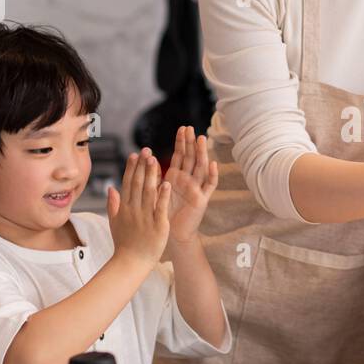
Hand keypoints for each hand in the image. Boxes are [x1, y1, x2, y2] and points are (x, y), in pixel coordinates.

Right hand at [107, 147, 170, 266]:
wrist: (131, 263)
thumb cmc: (124, 244)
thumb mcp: (114, 223)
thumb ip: (113, 204)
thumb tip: (110, 188)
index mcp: (124, 208)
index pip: (128, 184)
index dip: (131, 168)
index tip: (135, 154)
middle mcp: (133, 210)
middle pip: (137, 184)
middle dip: (142, 166)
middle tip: (147, 150)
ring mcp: (145, 217)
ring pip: (148, 192)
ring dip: (151, 175)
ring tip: (155, 159)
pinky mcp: (158, 225)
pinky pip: (160, 207)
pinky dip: (163, 195)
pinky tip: (166, 182)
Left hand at [163, 126, 217, 241]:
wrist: (171, 235)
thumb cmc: (163, 214)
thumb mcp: (157, 192)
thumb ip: (155, 176)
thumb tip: (150, 159)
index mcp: (177, 177)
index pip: (180, 155)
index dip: (181, 143)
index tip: (182, 128)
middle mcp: (188, 180)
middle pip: (191, 158)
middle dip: (191, 143)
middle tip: (190, 128)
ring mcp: (197, 188)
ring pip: (201, 167)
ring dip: (202, 153)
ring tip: (202, 139)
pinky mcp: (202, 200)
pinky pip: (209, 185)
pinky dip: (212, 175)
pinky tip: (213, 164)